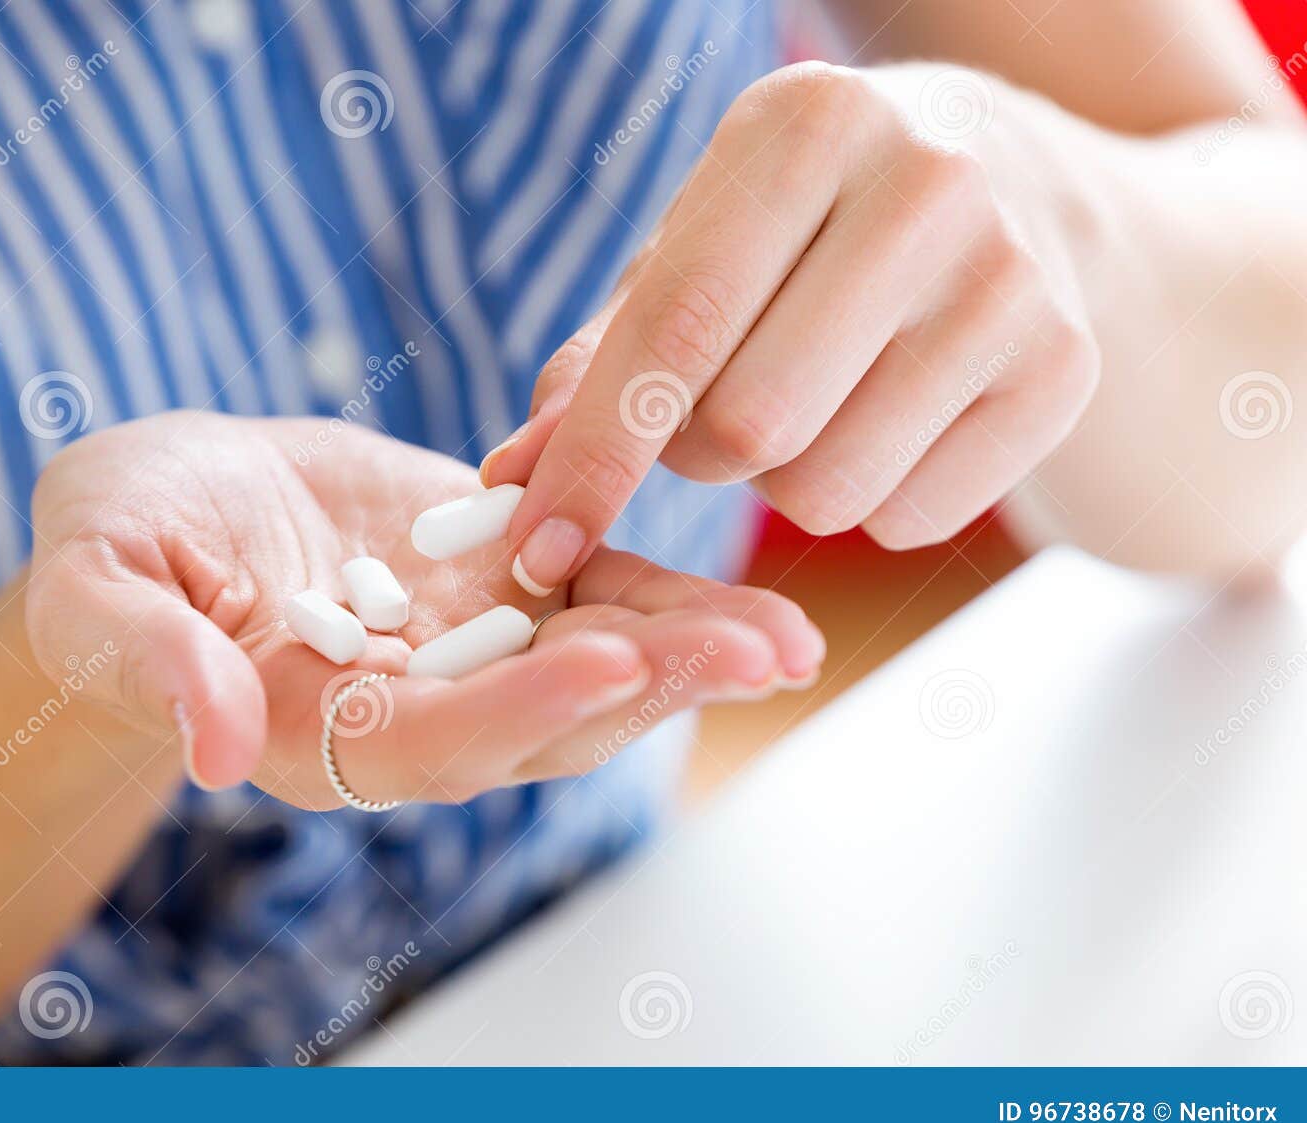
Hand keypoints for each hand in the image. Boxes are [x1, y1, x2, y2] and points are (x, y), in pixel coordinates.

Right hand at [25, 413, 823, 807]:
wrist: (173, 499)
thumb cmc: (111, 544)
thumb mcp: (99, 585)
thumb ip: (148, 659)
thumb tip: (207, 751)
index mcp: (313, 730)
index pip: (428, 740)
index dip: (513, 705)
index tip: (605, 659)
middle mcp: (408, 709)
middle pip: (540, 720)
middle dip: (647, 688)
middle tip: (758, 653)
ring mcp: (461, 648)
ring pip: (587, 665)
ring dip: (685, 652)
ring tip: (786, 636)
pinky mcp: (496, 581)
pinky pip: (588, 589)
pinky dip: (660, 589)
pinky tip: (748, 590)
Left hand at [485, 62, 1101, 590]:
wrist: (1020, 186)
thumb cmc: (810, 230)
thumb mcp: (699, 248)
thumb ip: (602, 357)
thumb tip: (512, 477)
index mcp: (808, 123)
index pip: (674, 328)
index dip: (593, 455)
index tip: (534, 543)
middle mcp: (927, 183)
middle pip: (751, 427)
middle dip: (702, 454)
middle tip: (717, 415)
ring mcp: (1012, 278)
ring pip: (829, 490)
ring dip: (786, 484)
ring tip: (811, 407)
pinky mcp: (1065, 369)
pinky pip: (910, 519)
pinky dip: (872, 502)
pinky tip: (893, 423)